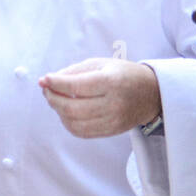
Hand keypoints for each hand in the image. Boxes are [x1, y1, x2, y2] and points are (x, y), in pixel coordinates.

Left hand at [38, 58, 161, 137]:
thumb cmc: (123, 74)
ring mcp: (112, 120)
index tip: (44, 79)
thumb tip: (48, 81)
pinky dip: (68, 123)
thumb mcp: (101, 64)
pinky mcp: (111, 131)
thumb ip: (74, 71)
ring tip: (57, 99)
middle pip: (72, 108)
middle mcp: (113, 103)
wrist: (152, 93)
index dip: (55, 83)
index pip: (76, 86)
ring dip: (59, 111)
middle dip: (53, 99)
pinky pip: (82, 132)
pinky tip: (67, 112)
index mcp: (111, 82)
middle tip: (47, 90)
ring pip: (74, 122)